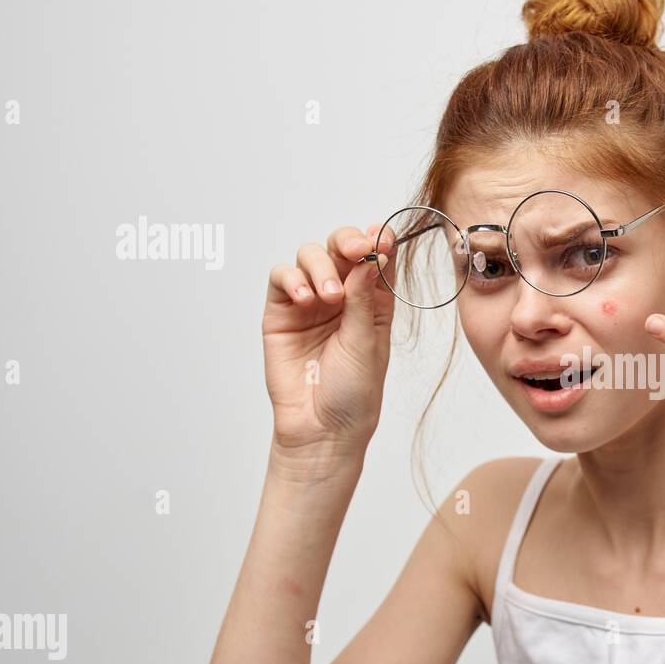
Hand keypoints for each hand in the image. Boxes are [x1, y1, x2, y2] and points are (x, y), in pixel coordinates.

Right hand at [263, 225, 395, 456]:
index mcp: (373, 301)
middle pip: (341, 247)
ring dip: (321, 266)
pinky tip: (305, 299)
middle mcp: (342, 295)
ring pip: (311, 255)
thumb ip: (365, 298)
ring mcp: (309, 301)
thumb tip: (371, 257)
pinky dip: (292, 279)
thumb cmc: (353, 392)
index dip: (379, 241)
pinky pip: (281, 277)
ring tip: (328, 297)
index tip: (383, 235)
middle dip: (348, 241)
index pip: (376, 259)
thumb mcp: (367, 342)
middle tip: (357, 251)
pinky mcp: (281, 311)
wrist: (322, 427)